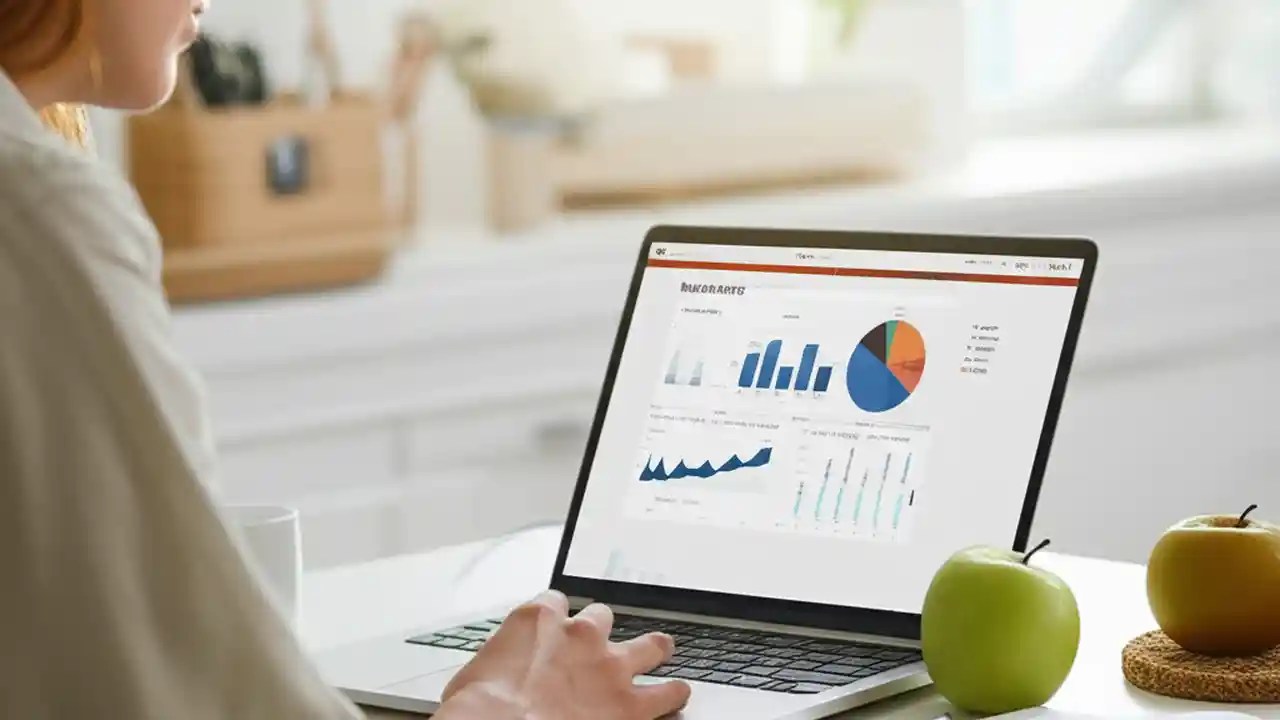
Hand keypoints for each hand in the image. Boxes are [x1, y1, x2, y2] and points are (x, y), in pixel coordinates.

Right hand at [437, 590, 691, 719]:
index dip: (556, 616)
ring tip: (663, 650)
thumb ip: (497, 665)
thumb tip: (493, 681)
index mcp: (536, 621)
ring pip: (649, 645)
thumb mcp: (472, 677)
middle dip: (601, 629)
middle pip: (602, 617)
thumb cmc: (478, 712)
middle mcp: (579, 634)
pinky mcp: (630, 704)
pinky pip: (667, 693)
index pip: (554, 602)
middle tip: (601, 643)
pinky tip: (678, 694)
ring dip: (655, 648)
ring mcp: (610, 667)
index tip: (555, 627)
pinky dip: (674, 694)